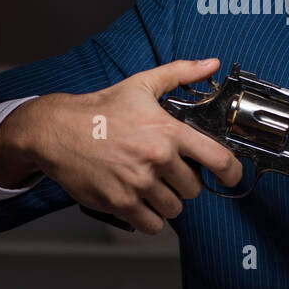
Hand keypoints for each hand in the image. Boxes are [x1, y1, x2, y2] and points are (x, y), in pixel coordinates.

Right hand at [0, 58, 242, 233]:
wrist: (57, 131)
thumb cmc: (100, 109)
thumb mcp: (142, 84)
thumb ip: (181, 73)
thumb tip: (211, 64)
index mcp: (168, 132)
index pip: (218, 159)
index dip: (231, 173)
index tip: (230, 177)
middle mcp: (157, 159)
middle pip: (193, 189)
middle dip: (184, 183)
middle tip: (166, 172)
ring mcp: (139, 184)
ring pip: (173, 209)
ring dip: (166, 202)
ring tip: (151, 186)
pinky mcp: (120, 203)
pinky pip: (151, 225)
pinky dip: (149, 218)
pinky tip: (139, 202)